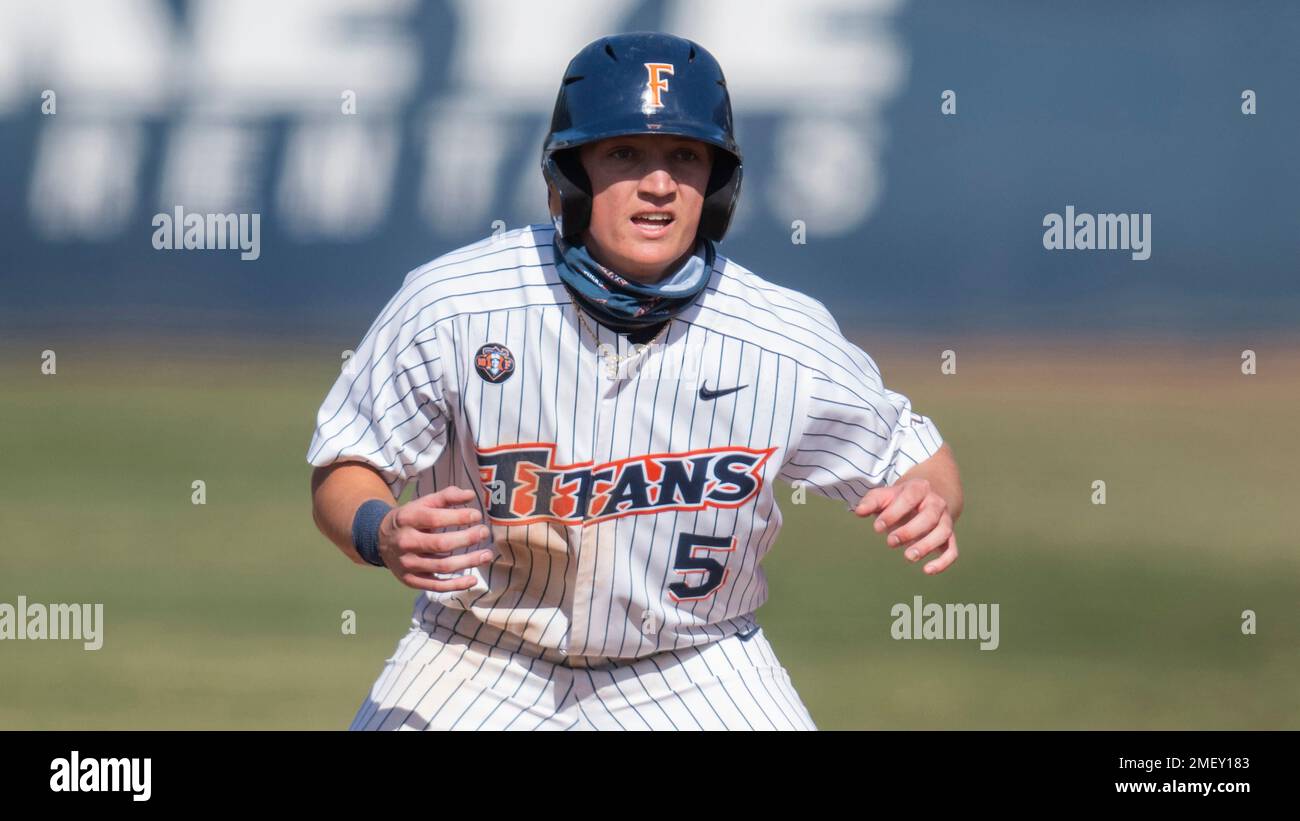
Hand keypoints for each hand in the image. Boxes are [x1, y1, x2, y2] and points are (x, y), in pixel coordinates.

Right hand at [377, 486, 493, 591]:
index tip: (477, 515)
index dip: (458, 517)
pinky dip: (456, 585)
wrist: (380, 540)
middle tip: (484, 532)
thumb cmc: (410, 519)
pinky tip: (473, 579)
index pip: (435, 519)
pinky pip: (436, 586)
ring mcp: (407, 564)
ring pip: (442, 566)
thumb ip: (446, 496)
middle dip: (467, 539)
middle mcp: (405, 542)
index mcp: (407, 519)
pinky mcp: (411, 580)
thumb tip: (471, 495)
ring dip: (468, 562)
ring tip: (487, 555)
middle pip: (441, 544)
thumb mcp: (422, 503)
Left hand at [853, 478, 957, 574]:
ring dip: (927, 546)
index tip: (877, 527)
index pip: (910, 498)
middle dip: (910, 531)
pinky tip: (927, 570)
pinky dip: (943, 562)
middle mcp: (937, 503)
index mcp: (920, 488)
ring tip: (908, 557)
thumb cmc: (899, 500)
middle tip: (890, 542)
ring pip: (943, 533)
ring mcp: (945, 520)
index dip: (894, 513)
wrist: (925, 499)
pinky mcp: (949, 538)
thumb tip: (859, 512)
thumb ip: (871, 502)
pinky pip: (952, 550)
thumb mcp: (884, 496)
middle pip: (930, 516)